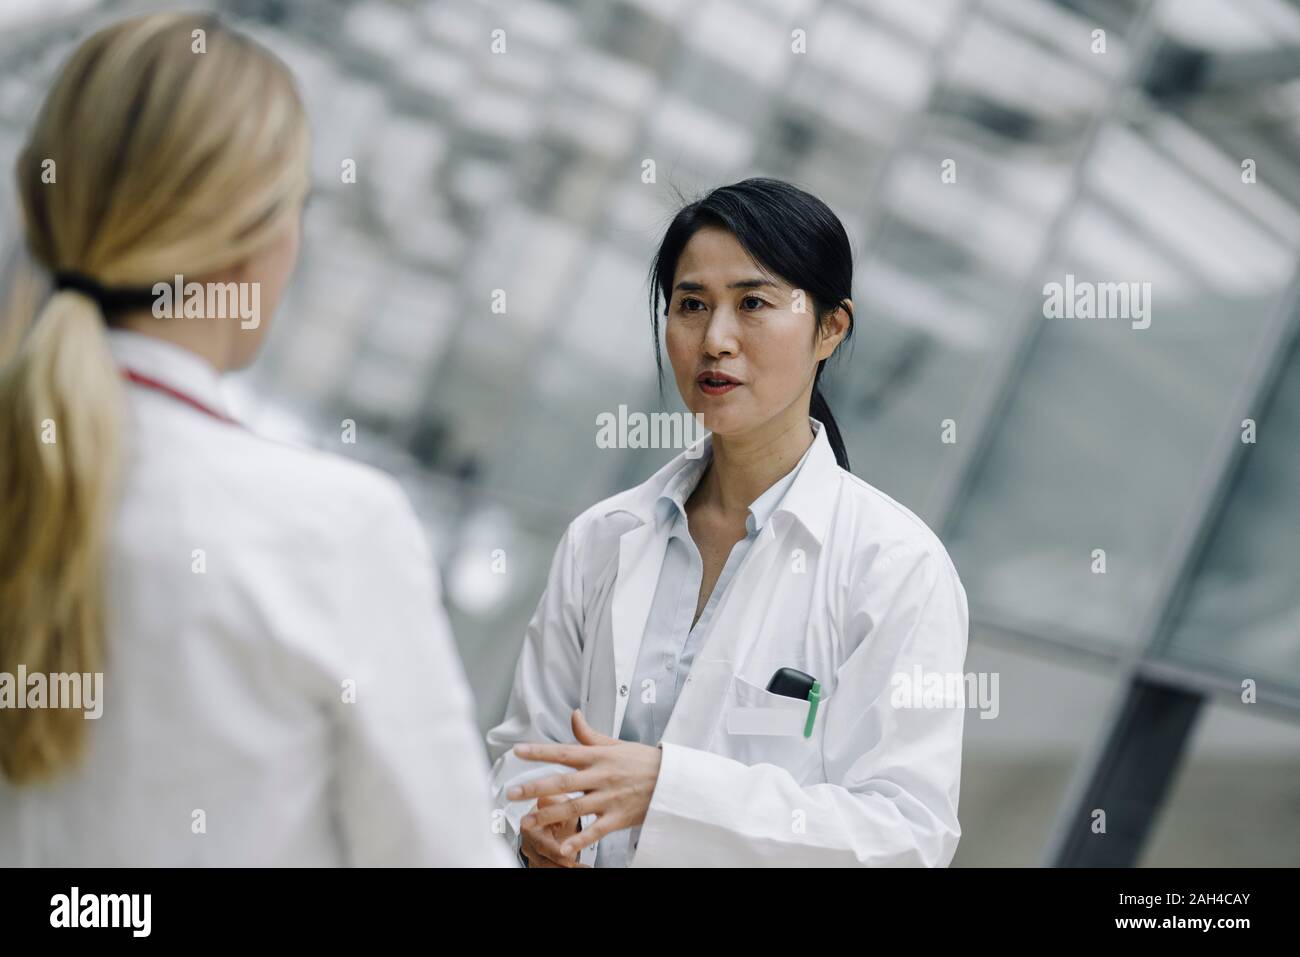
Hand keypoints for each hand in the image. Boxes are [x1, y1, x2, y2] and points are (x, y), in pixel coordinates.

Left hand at [510, 709, 662, 858]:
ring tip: (526, 822)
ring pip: (574, 808)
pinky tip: (563, 849)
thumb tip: (574, 715)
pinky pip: (596, 831)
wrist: (673, 780)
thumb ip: (589, 734)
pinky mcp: (618, 818)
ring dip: (549, 816)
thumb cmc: (643, 761)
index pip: (564, 752)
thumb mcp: (616, 744)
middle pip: (563, 782)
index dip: (540, 751)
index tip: (518, 751)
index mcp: (599, 757)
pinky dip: (580, 840)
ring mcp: (609, 799)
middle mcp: (601, 777)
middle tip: (512, 792)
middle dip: (535, 787)